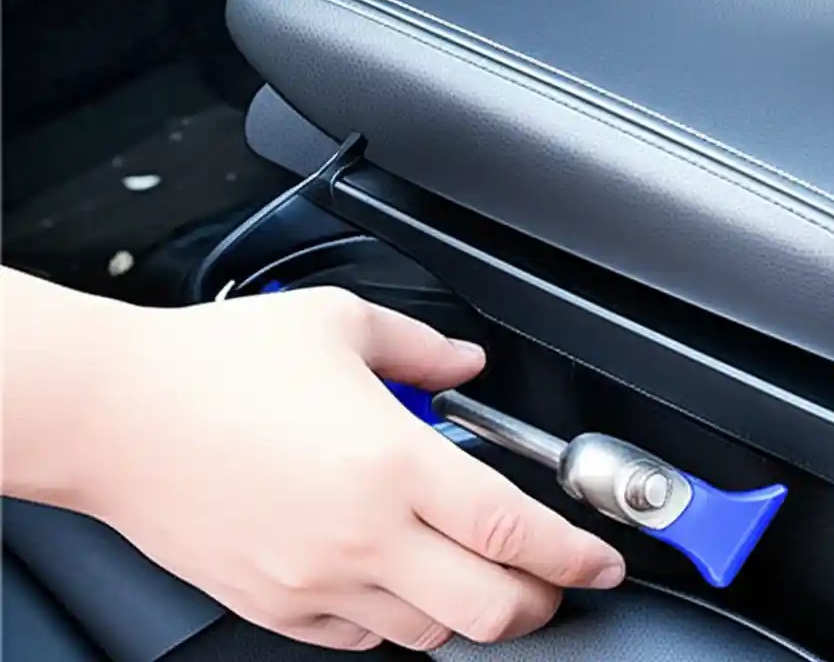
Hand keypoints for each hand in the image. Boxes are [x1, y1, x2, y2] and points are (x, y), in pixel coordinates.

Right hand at [59, 286, 624, 650]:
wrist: (111, 415)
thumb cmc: (214, 366)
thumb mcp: (338, 324)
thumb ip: (423, 347)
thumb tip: (467, 364)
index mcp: (393, 462)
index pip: (518, 532)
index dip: (578, 556)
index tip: (601, 561)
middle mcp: (363, 534)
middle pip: (491, 611)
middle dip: (541, 604)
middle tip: (551, 580)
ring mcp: (319, 582)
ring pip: (432, 634)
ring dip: (468, 609)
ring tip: (471, 570)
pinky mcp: (278, 606)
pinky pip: (362, 640)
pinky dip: (398, 620)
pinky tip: (394, 577)